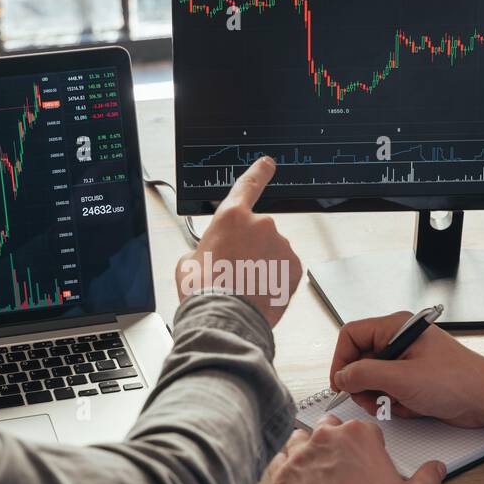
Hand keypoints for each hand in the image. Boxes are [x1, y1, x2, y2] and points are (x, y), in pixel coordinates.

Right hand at [174, 156, 302, 327]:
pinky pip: (284, 268)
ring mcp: (281, 245)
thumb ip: (207, 245)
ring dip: (262, 264)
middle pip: (257, 231)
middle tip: (234, 271)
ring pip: (272, 251)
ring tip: (245, 286)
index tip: (268, 164)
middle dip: (249, 248)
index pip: (248, 185)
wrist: (225, 318)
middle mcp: (261, 224)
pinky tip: (259, 291)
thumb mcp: (189, 260)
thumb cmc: (204, 291)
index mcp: (231, 216)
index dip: (259, 172)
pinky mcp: (294, 266)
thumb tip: (212, 253)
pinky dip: (275, 278)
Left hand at [271, 415, 445, 483]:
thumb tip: (436, 469)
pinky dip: (286, 466)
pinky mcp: (281, 475)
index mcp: (359, 436)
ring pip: (300, 438)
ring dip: (308, 448)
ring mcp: (300, 455)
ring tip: (317, 467)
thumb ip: (428, 478)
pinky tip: (295, 478)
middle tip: (343, 462)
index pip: (364, 428)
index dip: (369, 445)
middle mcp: (327, 438)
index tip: (369, 460)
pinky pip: (278, 460)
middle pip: (329, 425)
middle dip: (336, 439)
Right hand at [329, 311, 483, 427]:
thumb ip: (365, 375)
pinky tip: (410, 407)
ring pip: (372, 378)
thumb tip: (341, 376)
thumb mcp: (403, 379)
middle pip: (359, 359)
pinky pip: (388, 390)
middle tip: (370, 400)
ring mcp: (406, 360)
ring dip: (378, 397)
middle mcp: (399, 340)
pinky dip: (394, 403)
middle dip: (362, 384)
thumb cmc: (457, 381)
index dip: (341, 359)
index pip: (352, 335)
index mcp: (396, 327)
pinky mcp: (413, 379)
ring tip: (394, 405)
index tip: (340, 383)